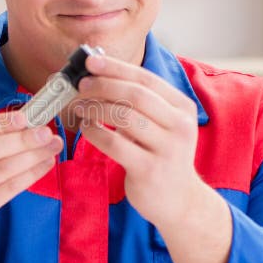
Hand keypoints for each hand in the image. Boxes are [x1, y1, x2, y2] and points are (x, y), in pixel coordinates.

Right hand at [0, 110, 61, 262]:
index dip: (0, 121)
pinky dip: (31, 174)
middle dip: (23, 139)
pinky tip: (43, 164)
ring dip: (33, 155)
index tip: (24, 118)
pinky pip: (9, 188)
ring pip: (3, 169)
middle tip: (46, 132)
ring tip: (52, 146)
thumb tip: (20, 124)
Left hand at [74, 53, 200, 229]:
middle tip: (80, 85)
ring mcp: (167, 149)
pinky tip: (86, 129)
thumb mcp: (161, 124)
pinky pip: (114, 144)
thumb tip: (98, 74)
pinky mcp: (149, 170)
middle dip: (103, 86)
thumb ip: (139, 102)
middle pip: (135, 95)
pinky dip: (95, 133)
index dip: (116, 67)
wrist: (179, 200)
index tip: (90, 61)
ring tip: (80, 107)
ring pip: (124, 117)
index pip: (146, 79)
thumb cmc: (160, 154)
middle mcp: (180, 126)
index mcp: (182, 107)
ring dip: (96, 108)